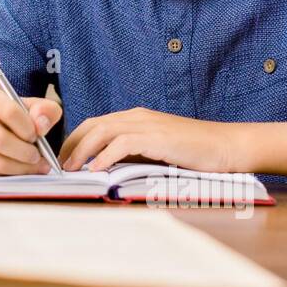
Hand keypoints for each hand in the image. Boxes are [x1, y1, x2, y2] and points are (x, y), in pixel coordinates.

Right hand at [0, 85, 62, 174]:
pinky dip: (8, 175)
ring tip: (34, 165)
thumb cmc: (9, 116)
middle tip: (38, 156)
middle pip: (0, 140)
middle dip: (25, 153)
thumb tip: (41, 125)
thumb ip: (45, 110)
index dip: (28, 128)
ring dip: (20, 168)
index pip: (10, 111)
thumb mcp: (30, 106)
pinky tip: (19, 169)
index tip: (37, 136)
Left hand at [59, 108, 240, 172]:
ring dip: (83, 150)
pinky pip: (123, 143)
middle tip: (60, 166)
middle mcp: (137, 116)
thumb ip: (132, 155)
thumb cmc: (193, 153)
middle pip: (92, 124)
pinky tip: (97, 170)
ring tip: (72, 169)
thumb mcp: (155, 152)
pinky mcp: (158, 137)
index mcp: (135, 118)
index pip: (95, 124)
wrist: (227, 147)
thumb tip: (103, 168)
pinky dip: (106, 156)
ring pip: (103, 131)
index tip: (63, 159)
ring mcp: (148, 124)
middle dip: (71, 145)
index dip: (75, 140)